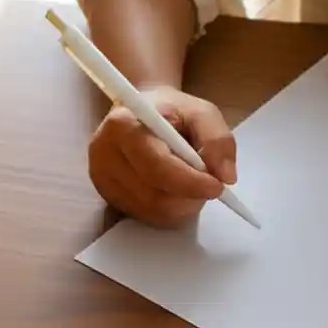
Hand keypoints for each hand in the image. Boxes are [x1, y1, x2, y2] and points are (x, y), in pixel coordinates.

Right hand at [88, 86, 236, 227]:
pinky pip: (146, 217)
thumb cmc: (170, 110)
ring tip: (193, 184)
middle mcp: (103, 154)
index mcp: (122, 125)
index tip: (218, 186)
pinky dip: (170, 210)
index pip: (157, 166)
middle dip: (190, 196)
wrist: (141, 112)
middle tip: (211, 186)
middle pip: (154, 195)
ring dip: (183, 205)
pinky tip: (176, 191)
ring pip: (152, 210)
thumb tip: (225, 176)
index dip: (190, 181)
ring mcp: (101, 179)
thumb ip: (218, 139)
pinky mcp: (107, 196)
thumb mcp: (201, 112)